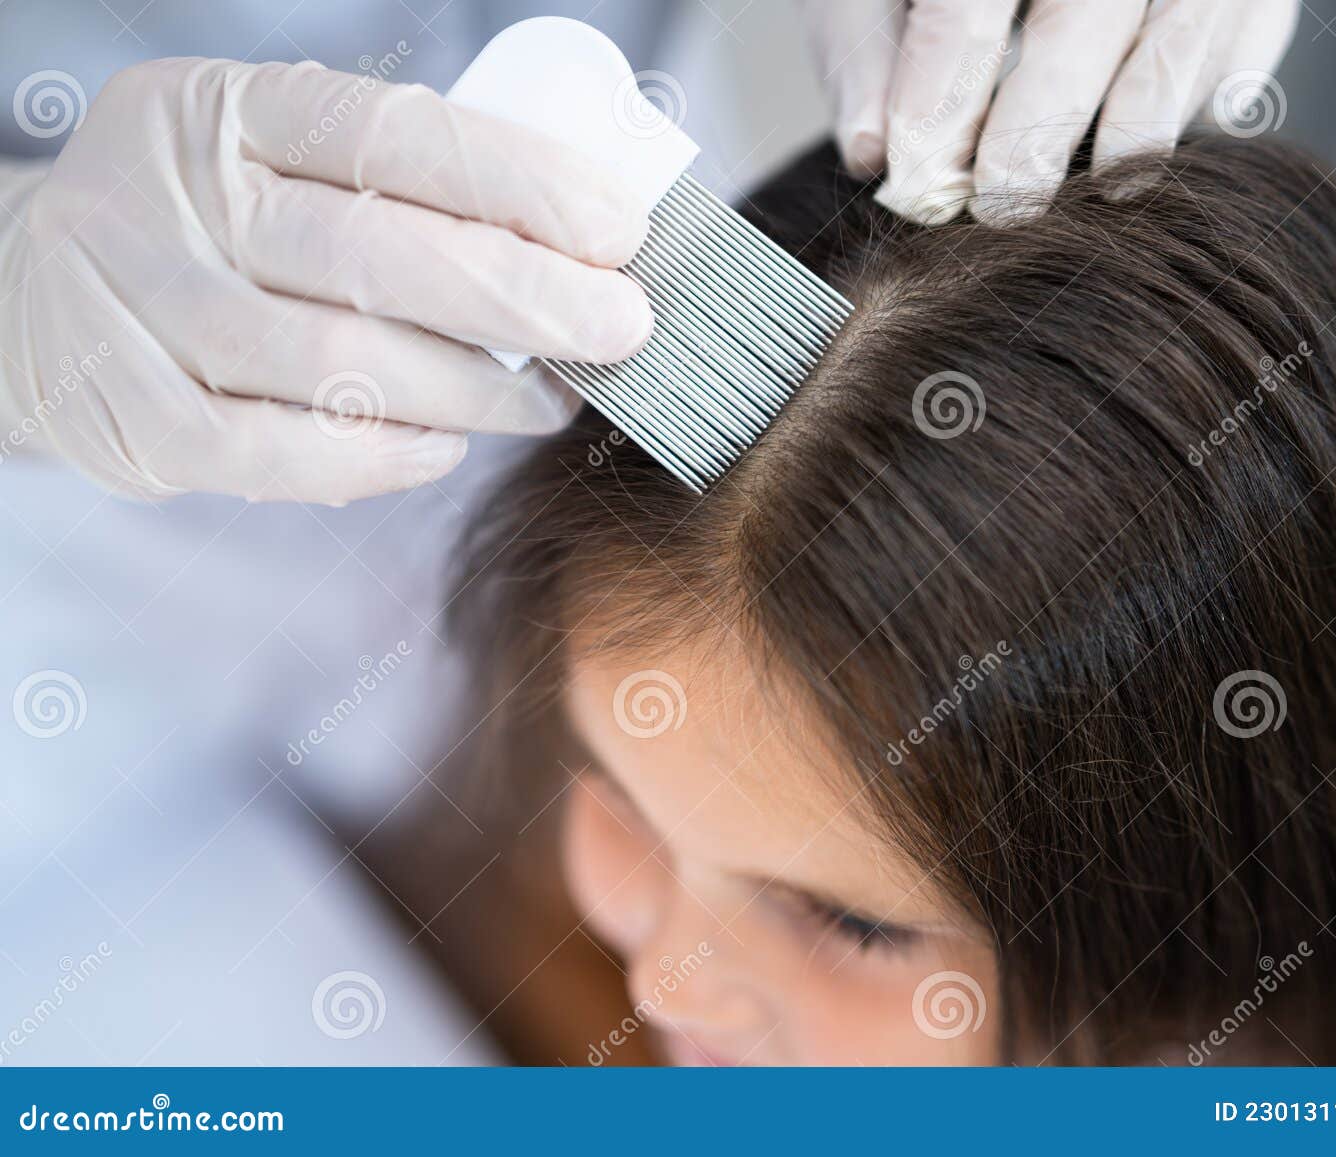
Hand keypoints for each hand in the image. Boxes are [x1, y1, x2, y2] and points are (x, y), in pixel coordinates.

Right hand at [0, 58, 651, 503]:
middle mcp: (176, 200)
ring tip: (549, 401)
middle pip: (378, 255)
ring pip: (342, 366)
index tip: (620, 230)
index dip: (520, 182)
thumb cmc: (208, 225)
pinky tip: (446, 445)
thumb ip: (395, 186)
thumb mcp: (273, 159)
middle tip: (621, 328)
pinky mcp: (136, 420)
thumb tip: (576, 244)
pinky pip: (287, 456)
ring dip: (473, 392)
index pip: (393, 135)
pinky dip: (386, 457)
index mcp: (226, 112)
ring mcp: (143, 312)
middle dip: (526, 298)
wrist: (22, 293)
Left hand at [800, 0, 1298, 224]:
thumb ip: (865, 52)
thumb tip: (877, 154)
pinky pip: (1248, 37)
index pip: (968, 4)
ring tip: (1090, 192)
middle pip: (1088, 16)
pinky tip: (1149, 140)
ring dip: (1136, 131)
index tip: (920, 181)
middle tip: (1001, 207)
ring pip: (1182, 37)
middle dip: (1040, 129)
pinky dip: (1207, 96)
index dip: (943, 98)